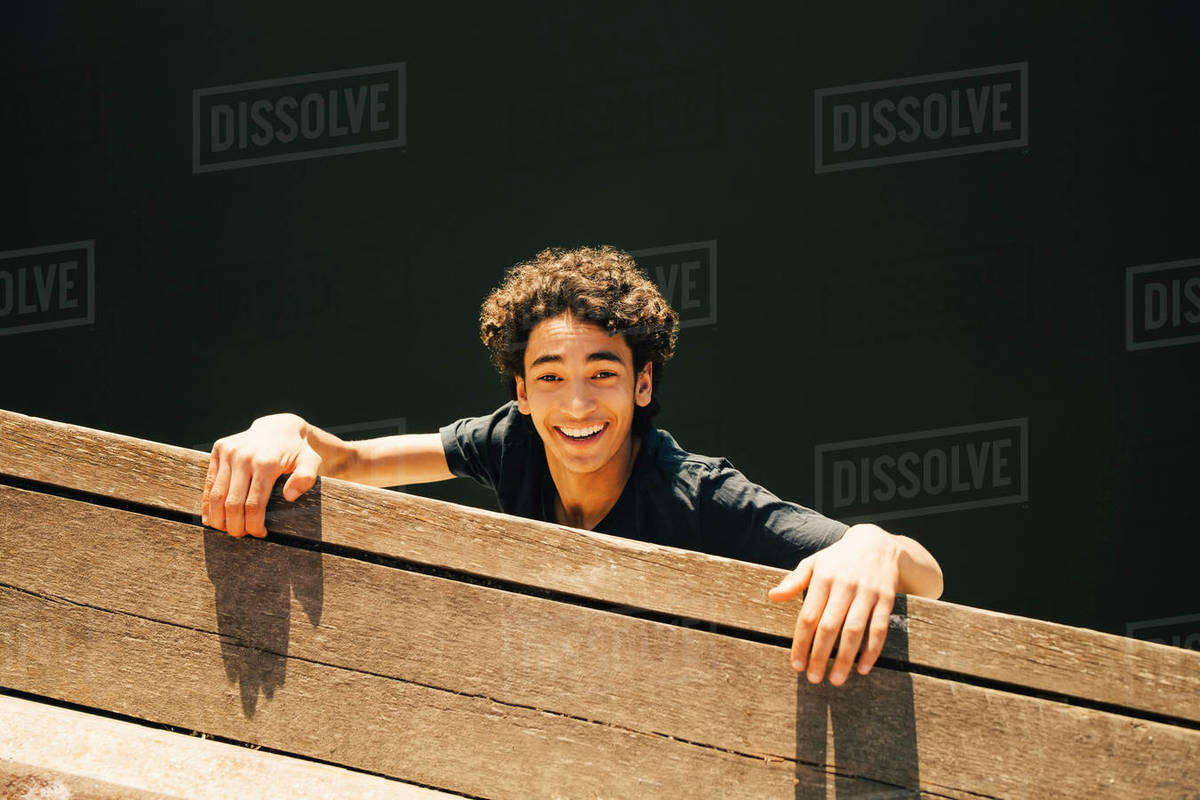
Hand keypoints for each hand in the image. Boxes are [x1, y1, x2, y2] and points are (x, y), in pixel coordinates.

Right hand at [201, 414, 321, 537]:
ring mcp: (229, 452)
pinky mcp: (219, 450)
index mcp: (266, 463)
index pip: (254, 504)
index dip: (254, 524)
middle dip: (236, 525)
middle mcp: (243, 456)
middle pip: (233, 503)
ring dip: (218, 518)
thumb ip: (306, 478)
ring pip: (217, 494)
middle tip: (241, 536)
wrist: (279, 427)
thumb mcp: (311, 462)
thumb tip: (290, 497)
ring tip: (225, 530)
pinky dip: (207, 503)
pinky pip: (210, 482)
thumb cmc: (297, 451)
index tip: (260, 534)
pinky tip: (210, 519)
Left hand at [766, 523, 900, 685]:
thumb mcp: (814, 563)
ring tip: (836, 679)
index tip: (796, 664)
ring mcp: (867, 592)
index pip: (808, 616)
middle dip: (820, 655)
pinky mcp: (886, 598)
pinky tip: (863, 668)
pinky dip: (872, 650)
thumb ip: (794, 581)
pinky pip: (879, 628)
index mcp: (823, 578)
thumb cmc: (838, 559)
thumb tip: (772, 596)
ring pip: (854, 631)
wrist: (877, 544)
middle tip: (813, 678)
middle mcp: (845, 586)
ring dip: (845, 658)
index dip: (801, 642)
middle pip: (829, 627)